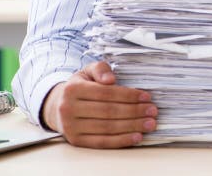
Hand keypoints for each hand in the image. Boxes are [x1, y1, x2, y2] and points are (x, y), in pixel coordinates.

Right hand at [41, 61, 157, 148]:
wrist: (58, 106)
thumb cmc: (81, 86)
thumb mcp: (88, 71)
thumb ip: (101, 69)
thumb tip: (111, 79)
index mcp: (73, 89)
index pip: (106, 93)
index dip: (128, 95)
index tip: (147, 96)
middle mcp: (68, 109)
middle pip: (108, 111)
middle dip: (134, 111)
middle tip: (153, 111)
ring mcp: (71, 127)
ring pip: (107, 128)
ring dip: (132, 126)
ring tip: (150, 124)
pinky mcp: (76, 141)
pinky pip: (102, 142)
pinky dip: (121, 141)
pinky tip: (137, 137)